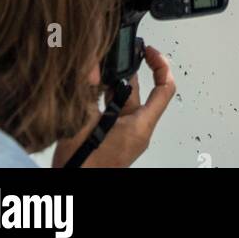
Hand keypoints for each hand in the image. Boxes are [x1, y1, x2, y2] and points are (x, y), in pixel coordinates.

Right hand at [52, 45, 174, 168]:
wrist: (74, 186)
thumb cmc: (82, 166)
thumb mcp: (83, 120)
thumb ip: (89, 90)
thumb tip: (91, 66)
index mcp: (140, 125)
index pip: (164, 88)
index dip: (160, 64)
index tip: (148, 50)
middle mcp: (138, 130)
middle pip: (138, 91)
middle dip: (121, 73)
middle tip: (108, 58)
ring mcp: (127, 136)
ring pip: (122, 100)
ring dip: (109, 86)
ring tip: (93, 76)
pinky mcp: (115, 140)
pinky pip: (114, 112)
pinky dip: (104, 99)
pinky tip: (89, 93)